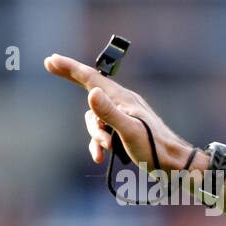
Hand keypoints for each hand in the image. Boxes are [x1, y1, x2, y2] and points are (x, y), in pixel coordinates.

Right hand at [43, 52, 195, 173]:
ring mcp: (124, 116)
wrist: (175, 165)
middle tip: (50, 65)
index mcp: (123, 99)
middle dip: (71, 79)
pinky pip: (103, 132)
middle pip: (91, 88)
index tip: (52, 59)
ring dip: (94, 134)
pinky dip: (98, 144)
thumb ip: (109, 113)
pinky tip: (99, 157)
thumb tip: (91, 92)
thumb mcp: (129, 131)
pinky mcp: (125, 130)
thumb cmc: (155, 148)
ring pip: (95, 118)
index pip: (92, 78)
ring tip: (106, 147)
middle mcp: (123, 103)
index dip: (70, 68)